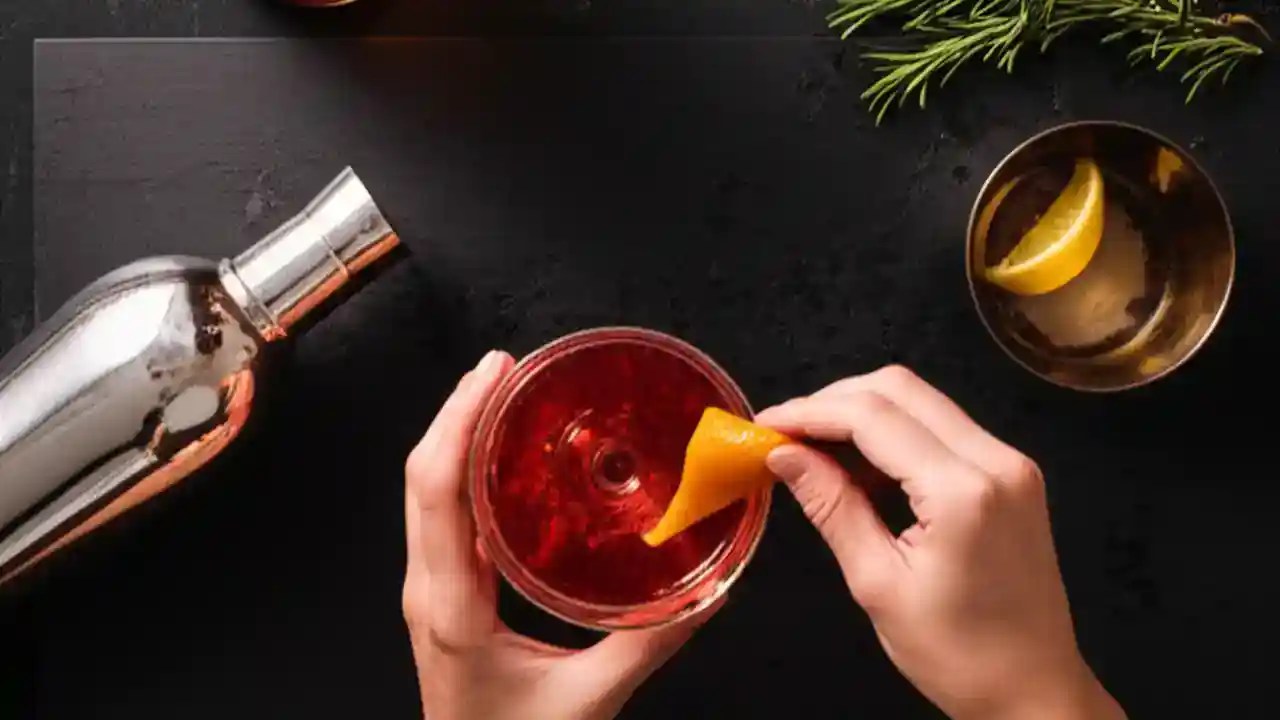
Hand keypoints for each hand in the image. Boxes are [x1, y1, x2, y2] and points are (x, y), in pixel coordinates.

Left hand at [402, 350, 710, 719]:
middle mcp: (427, 588)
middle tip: (506, 365)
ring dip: (454, 433)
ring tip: (501, 391)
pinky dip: (462, 468)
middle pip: (421, 477)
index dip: (460, 421)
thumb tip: (709, 593)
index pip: (439, 492)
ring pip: (425, 492)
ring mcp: (428, 590)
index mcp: (454, 606)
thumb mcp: (591, 701)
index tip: (495, 373)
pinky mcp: (441, 595)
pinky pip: (441, 515)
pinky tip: (501, 454)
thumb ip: (649, 644)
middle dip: (456, 409)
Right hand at [756, 366, 1124, 719]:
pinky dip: (895, 435)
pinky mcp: (1013, 475)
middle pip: (900, 389)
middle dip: (833, 401)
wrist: (1035, 693)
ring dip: (863, 414)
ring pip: (922, 402)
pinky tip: (859, 467)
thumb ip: (831, 506)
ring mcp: (1011, 463)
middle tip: (785, 435)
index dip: (809, 412)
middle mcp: (996, 459)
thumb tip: (782, 454)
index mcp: (962, 490)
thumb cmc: (955, 655)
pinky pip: (944, 429)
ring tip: (813, 452)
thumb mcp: (878, 583)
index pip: (872, 416)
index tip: (762, 426)